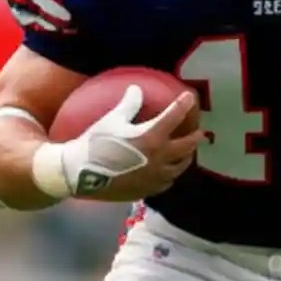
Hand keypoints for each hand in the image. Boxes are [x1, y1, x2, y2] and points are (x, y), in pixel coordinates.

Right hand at [60, 85, 204, 201]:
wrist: (81, 174)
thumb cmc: (96, 143)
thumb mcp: (112, 119)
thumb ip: (129, 104)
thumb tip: (137, 89)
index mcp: (153, 138)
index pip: (175, 117)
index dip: (184, 105)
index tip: (191, 97)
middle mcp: (160, 159)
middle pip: (186, 147)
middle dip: (195, 138)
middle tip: (200, 133)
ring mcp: (155, 177)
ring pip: (180, 168)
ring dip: (186, 158)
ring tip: (187, 154)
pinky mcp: (146, 190)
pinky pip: (166, 182)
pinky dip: (170, 175)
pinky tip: (167, 172)